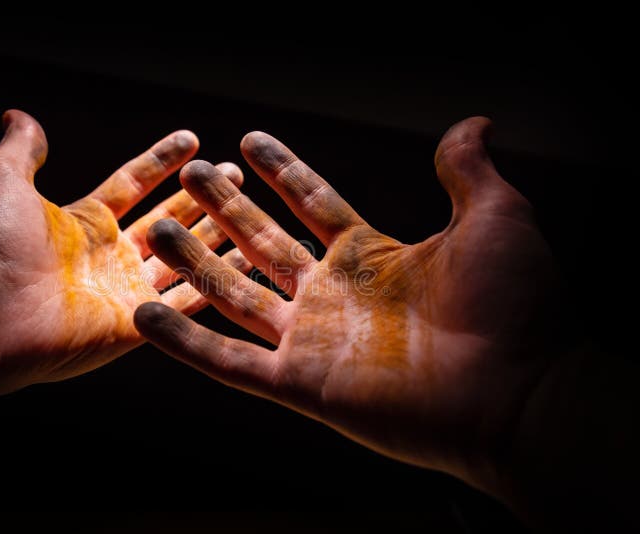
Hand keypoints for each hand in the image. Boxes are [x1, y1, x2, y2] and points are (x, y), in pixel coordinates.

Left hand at [0, 110, 247, 424]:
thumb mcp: (1, 177)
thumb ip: (22, 148)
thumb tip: (20, 116)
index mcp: (85, 221)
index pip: (134, 182)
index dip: (162, 160)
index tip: (192, 139)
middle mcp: (112, 255)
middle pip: (169, 220)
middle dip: (201, 197)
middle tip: (234, 173)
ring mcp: (127, 291)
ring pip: (186, 258)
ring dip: (217, 234)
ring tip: (250, 210)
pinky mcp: (140, 324)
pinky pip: (187, 301)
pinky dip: (217, 281)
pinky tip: (247, 259)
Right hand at [134, 117, 556, 494]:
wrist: (517, 394)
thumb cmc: (514, 308)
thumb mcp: (495, 218)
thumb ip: (469, 172)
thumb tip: (473, 124)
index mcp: (370, 255)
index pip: (313, 202)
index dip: (284, 170)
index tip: (250, 140)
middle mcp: (332, 295)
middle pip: (262, 242)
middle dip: (227, 207)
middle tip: (192, 171)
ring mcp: (311, 339)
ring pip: (234, 294)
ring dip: (194, 262)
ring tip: (156, 226)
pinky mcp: (299, 384)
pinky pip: (229, 363)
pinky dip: (185, 343)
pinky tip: (145, 316)